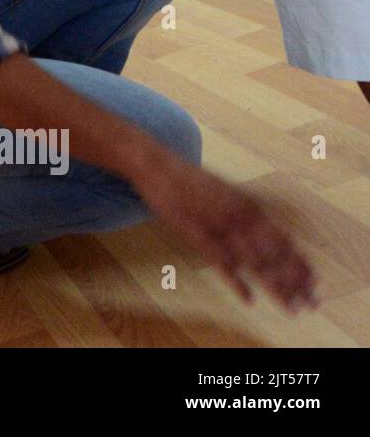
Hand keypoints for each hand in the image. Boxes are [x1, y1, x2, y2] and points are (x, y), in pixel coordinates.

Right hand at [134, 154, 317, 311]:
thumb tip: (264, 228)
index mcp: (249, 207)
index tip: (314, 281)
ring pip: (255, 263)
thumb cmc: (191, 179)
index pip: (283, 240)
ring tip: (290, 307)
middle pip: (275, 256)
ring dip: (275, 287)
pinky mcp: (197, 235)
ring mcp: (220, 227)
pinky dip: (237, 282)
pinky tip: (249, 299)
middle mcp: (240, 217)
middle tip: (310, 303)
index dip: (299, 262)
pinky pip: (221, 263)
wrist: (158, 166)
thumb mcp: (227, 191)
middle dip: (294, 281)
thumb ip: (246, 211)